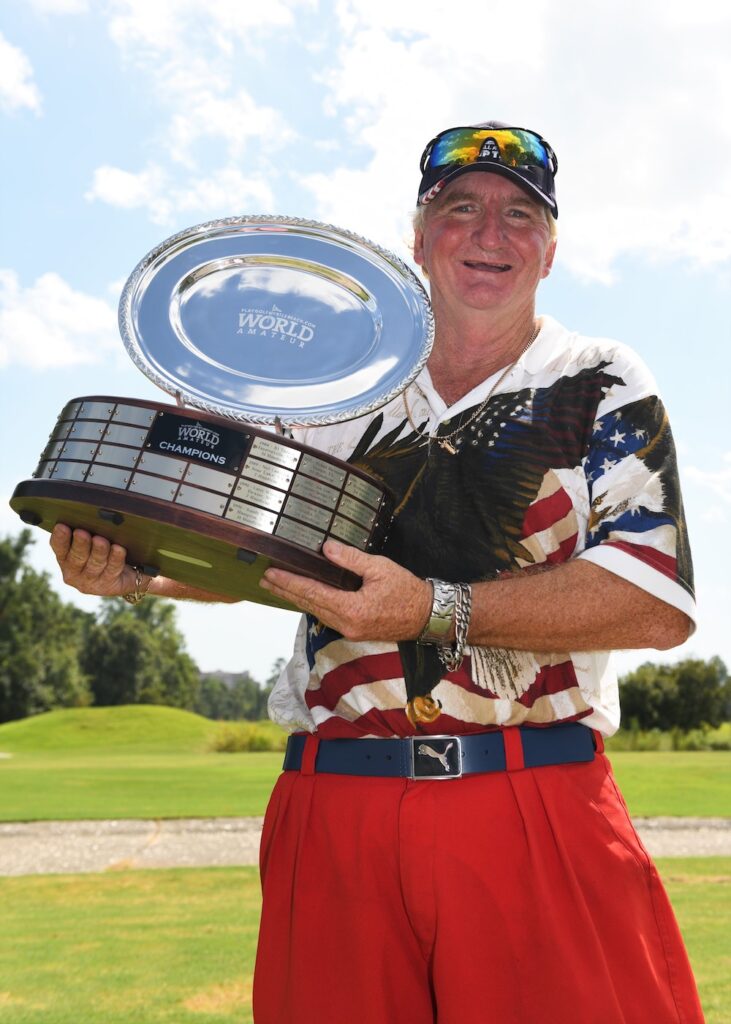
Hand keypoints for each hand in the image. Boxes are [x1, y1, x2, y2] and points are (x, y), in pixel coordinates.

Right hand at [49, 524, 142, 597]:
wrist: (121, 575)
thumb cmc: (101, 550)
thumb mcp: (90, 542)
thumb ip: (84, 529)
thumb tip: (89, 511)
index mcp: (64, 558)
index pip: (58, 547)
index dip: (59, 537)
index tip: (61, 526)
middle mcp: (74, 572)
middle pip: (76, 557)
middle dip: (80, 544)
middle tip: (82, 532)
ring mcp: (91, 581)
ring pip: (95, 563)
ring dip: (98, 551)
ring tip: (101, 540)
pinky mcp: (108, 585)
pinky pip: (113, 569)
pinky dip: (116, 558)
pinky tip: (119, 549)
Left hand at [260, 539, 431, 642]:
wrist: (427, 616)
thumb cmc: (407, 590)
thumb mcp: (380, 568)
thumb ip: (351, 559)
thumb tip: (326, 549)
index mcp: (352, 609)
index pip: (313, 593)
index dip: (290, 582)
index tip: (271, 574)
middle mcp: (347, 624)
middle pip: (308, 605)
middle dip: (286, 591)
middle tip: (264, 580)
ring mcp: (350, 630)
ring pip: (316, 612)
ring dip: (297, 598)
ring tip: (278, 587)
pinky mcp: (354, 630)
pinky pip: (327, 616)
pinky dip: (312, 604)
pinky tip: (304, 597)